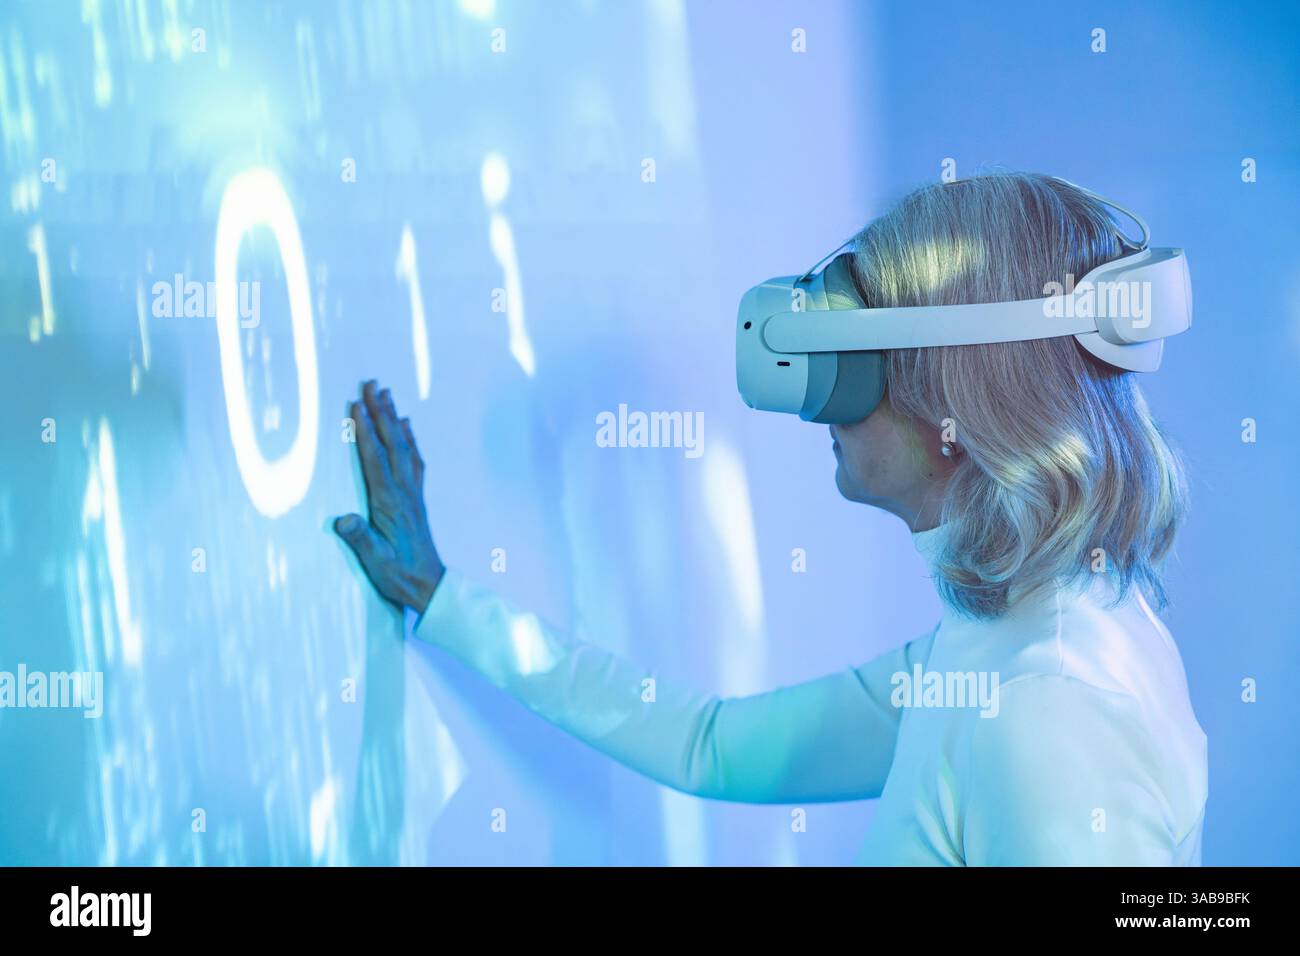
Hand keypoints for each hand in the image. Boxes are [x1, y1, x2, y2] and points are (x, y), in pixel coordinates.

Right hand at [334, 380, 444, 613]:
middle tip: (371, 382)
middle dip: (380, 411)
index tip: (356, 404)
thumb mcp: (375, 562)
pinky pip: (413, 459)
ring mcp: (412, 492)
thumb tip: (344, 520)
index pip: (374, 459)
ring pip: (403, 446)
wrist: (429, 586)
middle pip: (391, 443)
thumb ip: (360, 540)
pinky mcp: (416, 497)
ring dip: (394, 418)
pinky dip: (409, 438)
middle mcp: (403, 491)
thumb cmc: (398, 575)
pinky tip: (406, 427)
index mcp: (389, 502)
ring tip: (387, 393)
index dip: (364, 431)